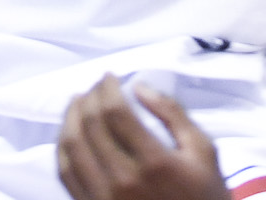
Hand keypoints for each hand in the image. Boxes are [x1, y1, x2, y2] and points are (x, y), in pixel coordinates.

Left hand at [58, 75, 228, 199]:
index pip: (115, 112)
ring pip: (72, 149)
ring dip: (71, 118)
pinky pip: (66, 175)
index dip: (108, 87)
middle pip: (91, 126)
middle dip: (90, 97)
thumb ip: (172, 113)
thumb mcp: (202, 150)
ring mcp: (104, 198)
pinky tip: (70, 133)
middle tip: (96, 86)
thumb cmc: (201, 194)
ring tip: (78, 102)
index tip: (110, 77)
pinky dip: (62, 148)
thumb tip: (139, 88)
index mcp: (154, 162)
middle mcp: (123, 180)